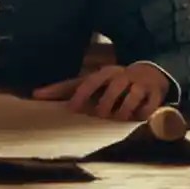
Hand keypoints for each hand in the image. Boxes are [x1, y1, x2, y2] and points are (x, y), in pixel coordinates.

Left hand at [31, 62, 169, 120]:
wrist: (150, 71)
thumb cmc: (111, 81)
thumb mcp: (89, 82)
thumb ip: (65, 89)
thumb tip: (35, 94)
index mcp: (103, 73)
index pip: (89, 82)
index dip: (80, 95)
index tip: (72, 109)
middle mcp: (121, 76)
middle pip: (111, 90)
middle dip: (105, 105)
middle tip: (101, 115)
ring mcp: (139, 83)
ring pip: (130, 98)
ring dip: (123, 111)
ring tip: (119, 117)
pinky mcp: (154, 92)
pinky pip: (149, 105)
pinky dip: (142, 113)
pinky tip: (138, 117)